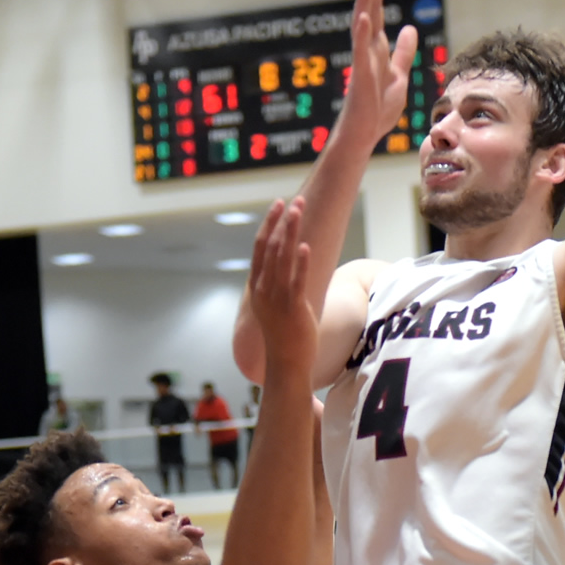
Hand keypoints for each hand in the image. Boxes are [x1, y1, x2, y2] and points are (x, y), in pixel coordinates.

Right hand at [249, 199, 317, 369]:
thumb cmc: (283, 334)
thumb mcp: (273, 305)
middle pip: (271, 247)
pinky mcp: (293, 308)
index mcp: (257, 286)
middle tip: (294, 200)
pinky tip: (306, 246)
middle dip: (283, 222)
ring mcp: (277, 298)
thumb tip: (283, 264)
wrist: (285, 363)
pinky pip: (296, 281)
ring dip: (291, 233)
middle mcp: (264, 289)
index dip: (269, 224)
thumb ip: (274, 284)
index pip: (260, 248)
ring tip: (300, 212)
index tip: (278, 205)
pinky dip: (301, 263)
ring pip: (283, 259)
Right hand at [337, 0, 418, 149]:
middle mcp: (367, 50)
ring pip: (362, 24)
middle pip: (369, 10)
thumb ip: (402, 52)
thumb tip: (409, 28)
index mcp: (376, 49)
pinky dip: (362, 34)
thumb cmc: (377, 109)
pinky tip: (364, 17)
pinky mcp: (360, 77)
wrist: (364, 134)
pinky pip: (360, 52)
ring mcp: (362, 62)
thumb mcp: (398, 75)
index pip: (377, 12)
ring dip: (365, 0)